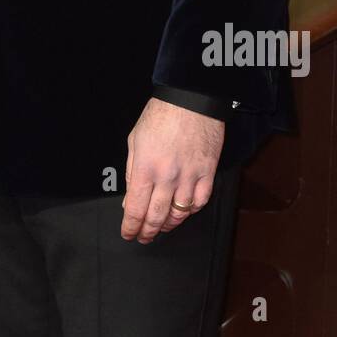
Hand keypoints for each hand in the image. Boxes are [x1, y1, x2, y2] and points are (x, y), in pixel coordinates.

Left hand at [121, 97, 223, 243]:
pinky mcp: (207, 173)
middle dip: (147, 231)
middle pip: (156, 216)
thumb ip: (131, 171)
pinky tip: (183, 212)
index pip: (135, 207)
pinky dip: (190, 211)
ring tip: (161, 228)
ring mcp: (189, 176)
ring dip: (168, 225)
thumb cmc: (161, 115)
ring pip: (179, 213)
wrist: (191, 99)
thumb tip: (129, 197)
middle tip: (143, 237)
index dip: (131, 226)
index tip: (128, 233)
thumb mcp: (135, 140)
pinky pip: (199, 201)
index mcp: (145, 167)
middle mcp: (167, 176)